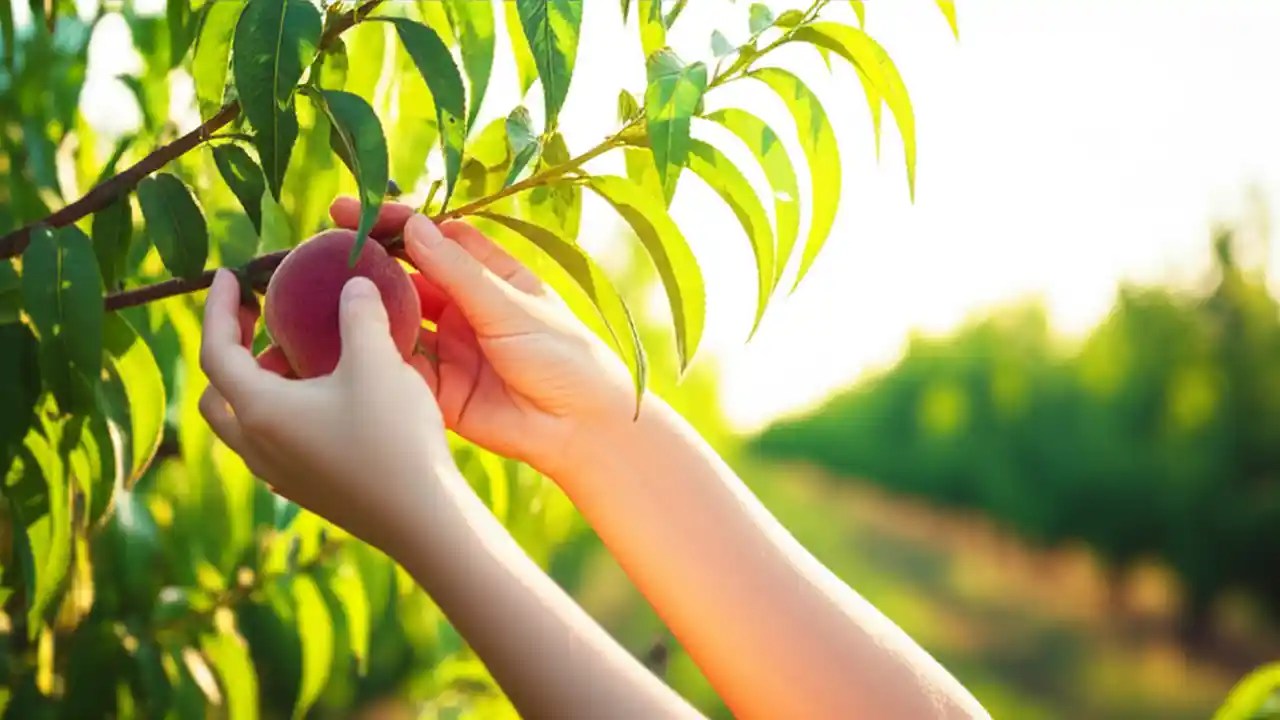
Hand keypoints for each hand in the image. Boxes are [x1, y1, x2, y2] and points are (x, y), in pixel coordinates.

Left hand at [198, 268, 451, 553]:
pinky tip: (321, 400)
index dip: (219, 308)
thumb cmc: (393, 436)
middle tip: (259, 318)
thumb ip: (359, 314)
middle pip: (217, 393)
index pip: (216, 351)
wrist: (422, 517)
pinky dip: (279, 412)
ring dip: (256, 384)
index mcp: (260, 410)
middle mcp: (257, 445)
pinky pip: (271, 443)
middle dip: (230, 350)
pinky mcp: (305, 489)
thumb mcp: (377, 361)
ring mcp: (279, 474)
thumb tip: (352, 283)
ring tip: (298, 356)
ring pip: (243, 422)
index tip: (230, 275)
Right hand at [329, 198, 634, 478]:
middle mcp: (462, 309)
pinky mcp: (436, 389)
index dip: (395, 222)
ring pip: (394, 321)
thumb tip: (414, 227)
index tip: (352, 211)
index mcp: (488, 278)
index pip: (434, 238)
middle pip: (405, 277)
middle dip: (366, 262)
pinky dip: (369, 355)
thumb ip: (459, 272)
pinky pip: (395, 367)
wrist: (580, 428)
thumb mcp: (510, 307)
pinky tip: (338, 344)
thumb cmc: (563, 356)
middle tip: (320, 249)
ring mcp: (446, 348)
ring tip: (316, 293)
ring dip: (362, 309)